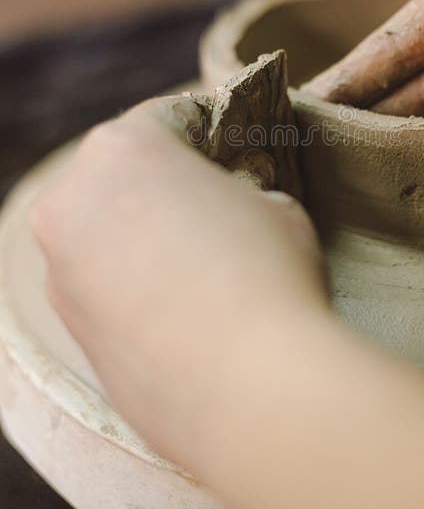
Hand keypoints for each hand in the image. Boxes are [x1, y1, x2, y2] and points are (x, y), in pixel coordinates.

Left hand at [30, 97, 325, 460]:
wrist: (247, 390)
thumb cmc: (267, 275)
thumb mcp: (277, 206)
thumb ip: (242, 194)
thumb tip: (234, 212)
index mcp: (120, 148)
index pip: (170, 118)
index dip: (214, 132)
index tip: (239, 150)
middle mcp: (71, 203)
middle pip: (124, 176)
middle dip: (170, 186)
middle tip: (223, 208)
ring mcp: (61, 273)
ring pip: (107, 236)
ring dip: (148, 241)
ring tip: (207, 270)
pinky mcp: (70, 335)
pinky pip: (106, 291)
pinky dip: (139, 293)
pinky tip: (188, 314)